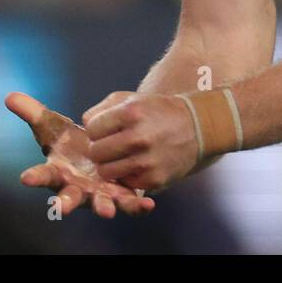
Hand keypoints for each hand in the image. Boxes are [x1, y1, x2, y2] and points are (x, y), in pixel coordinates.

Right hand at [5, 92, 155, 218]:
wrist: (103, 150)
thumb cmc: (71, 144)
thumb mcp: (53, 126)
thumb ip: (33, 114)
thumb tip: (8, 96)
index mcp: (58, 172)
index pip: (43, 175)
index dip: (35, 176)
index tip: (26, 178)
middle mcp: (76, 187)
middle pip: (69, 196)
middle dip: (65, 202)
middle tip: (60, 207)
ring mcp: (98, 194)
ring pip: (100, 203)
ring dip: (103, 207)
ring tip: (107, 211)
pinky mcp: (120, 196)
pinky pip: (129, 202)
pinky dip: (137, 204)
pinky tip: (147, 203)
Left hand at [83, 92, 200, 192]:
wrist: (197, 127)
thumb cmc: (158, 111)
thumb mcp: (131, 99)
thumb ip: (102, 109)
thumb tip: (85, 124)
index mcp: (131, 112)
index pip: (91, 129)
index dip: (97, 130)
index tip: (107, 130)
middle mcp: (138, 137)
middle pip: (95, 153)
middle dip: (100, 149)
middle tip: (112, 146)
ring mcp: (146, 161)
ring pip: (105, 172)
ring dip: (110, 165)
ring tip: (122, 156)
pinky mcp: (154, 180)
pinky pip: (123, 183)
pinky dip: (126, 175)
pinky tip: (137, 164)